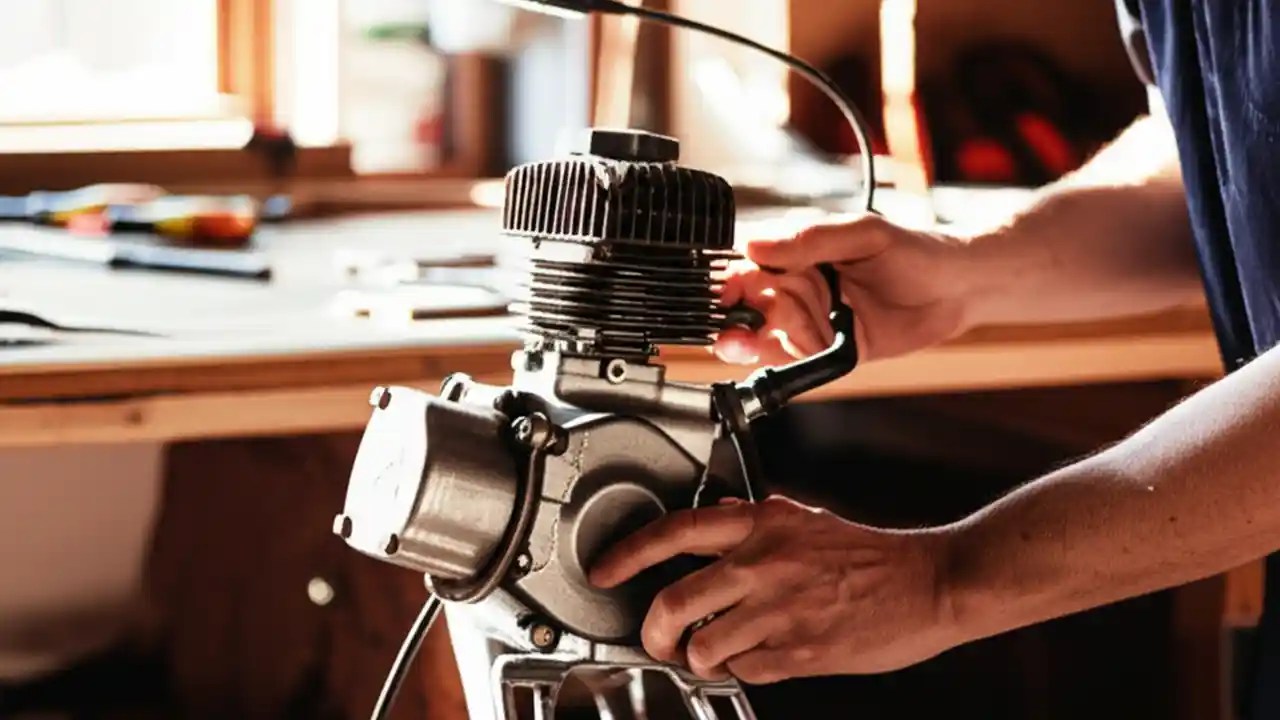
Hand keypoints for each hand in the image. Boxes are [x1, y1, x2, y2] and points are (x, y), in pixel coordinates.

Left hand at [589, 496, 961, 684]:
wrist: (929, 583)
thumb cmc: (871, 554)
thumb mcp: (806, 519)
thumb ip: (754, 521)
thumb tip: (711, 517)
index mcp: (762, 524)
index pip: (674, 532)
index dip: (628, 553)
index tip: (604, 571)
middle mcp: (763, 562)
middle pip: (672, 603)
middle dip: (653, 631)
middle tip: (657, 638)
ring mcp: (779, 610)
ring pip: (701, 647)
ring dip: (699, 658)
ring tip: (714, 652)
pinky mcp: (799, 651)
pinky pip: (743, 670)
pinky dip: (742, 670)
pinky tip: (760, 656)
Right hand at [716, 213, 978, 365]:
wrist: (960, 288)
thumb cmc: (915, 250)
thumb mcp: (864, 234)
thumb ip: (810, 239)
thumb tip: (756, 243)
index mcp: (798, 252)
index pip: (750, 264)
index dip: (729, 279)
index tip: (719, 291)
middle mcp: (801, 287)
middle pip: (751, 306)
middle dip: (737, 316)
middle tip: (729, 323)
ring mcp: (815, 320)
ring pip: (769, 336)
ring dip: (755, 341)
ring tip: (748, 340)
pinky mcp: (831, 350)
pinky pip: (798, 360)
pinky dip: (789, 359)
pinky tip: (793, 350)